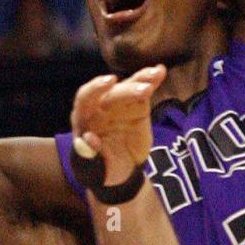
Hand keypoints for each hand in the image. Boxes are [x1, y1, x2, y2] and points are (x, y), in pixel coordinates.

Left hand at [70, 65, 166, 184]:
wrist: (121, 172)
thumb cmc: (101, 170)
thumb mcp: (92, 171)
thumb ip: (88, 158)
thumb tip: (89, 139)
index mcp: (83, 119)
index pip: (85, 99)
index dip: (96, 89)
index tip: (110, 82)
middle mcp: (99, 107)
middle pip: (112, 94)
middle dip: (127, 91)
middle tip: (144, 91)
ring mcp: (118, 104)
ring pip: (128, 87)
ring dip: (141, 80)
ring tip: (156, 75)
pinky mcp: (136, 105)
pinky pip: (143, 91)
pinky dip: (151, 81)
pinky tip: (161, 72)